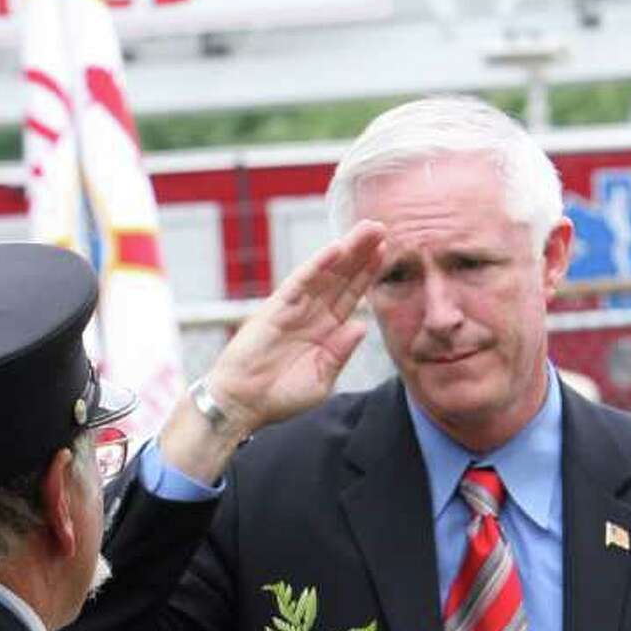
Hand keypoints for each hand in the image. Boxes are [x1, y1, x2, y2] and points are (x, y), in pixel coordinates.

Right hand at [156, 220, 387, 477]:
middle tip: (381, 225)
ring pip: (325, 273)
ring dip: (346, 250)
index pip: (351, 296)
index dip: (367, 274)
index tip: (386, 251)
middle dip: (361, 253)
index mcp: (326, 331)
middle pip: (341, 277)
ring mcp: (295, 309)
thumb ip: (340, 353)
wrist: (244, 405)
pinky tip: (336, 249)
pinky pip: (300, 283)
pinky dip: (318, 265)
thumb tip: (360, 326)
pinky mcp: (277, 309)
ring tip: (367, 228)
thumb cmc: (280, 397)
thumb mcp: (321, 380)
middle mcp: (312, 314)